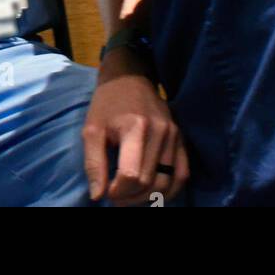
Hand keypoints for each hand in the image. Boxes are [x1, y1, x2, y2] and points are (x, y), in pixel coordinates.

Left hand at [83, 49, 188, 205]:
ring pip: (167, 183)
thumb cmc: (107, 103)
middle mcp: (160, 132)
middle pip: (149, 182)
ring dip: (148, 197)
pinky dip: (169, 190)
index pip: (132, 175)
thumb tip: (98, 196)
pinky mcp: (182, 138)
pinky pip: (182, 174)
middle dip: (130, 197)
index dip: (118, 191)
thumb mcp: (91, 129)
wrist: (129, 77)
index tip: (107, 192)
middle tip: (116, 197)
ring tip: (131, 196)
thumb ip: (94, 163)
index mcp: (135, 128)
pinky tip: (153, 193)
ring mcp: (175, 135)